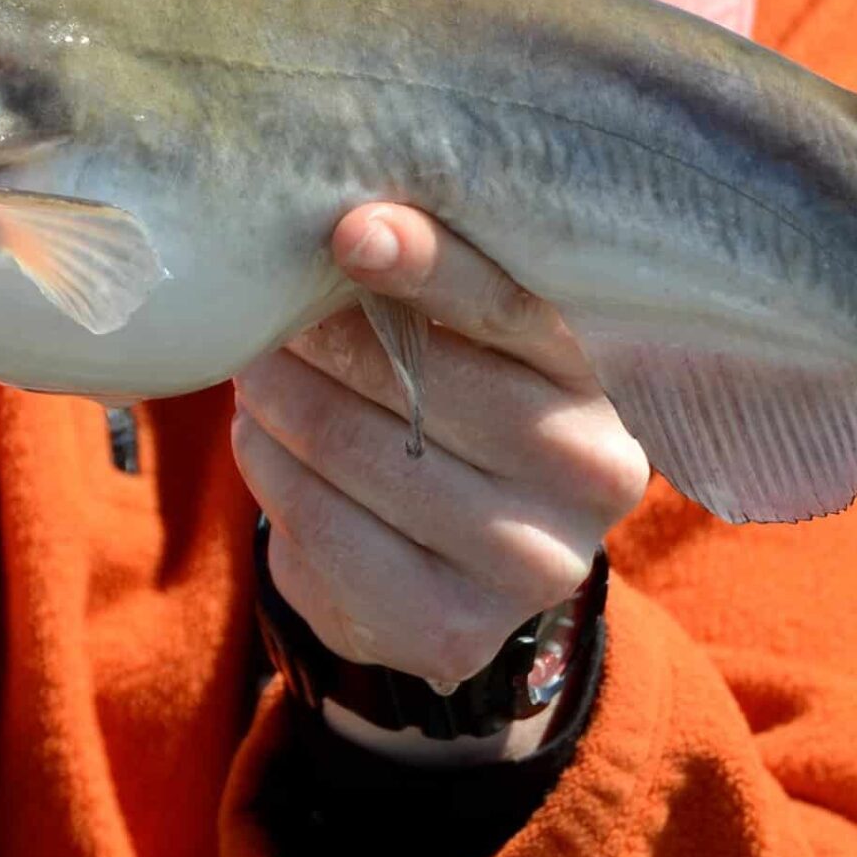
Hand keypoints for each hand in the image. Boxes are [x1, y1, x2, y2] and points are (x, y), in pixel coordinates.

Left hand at [231, 204, 650, 761]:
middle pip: (420, 386)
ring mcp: (530, 566)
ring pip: (357, 452)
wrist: (451, 578)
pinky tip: (262, 441)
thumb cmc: (452, 421)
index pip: (510, 313)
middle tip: (269, 313)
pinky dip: (272, 469)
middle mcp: (590, 478)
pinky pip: (322, 530)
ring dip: (280, 400)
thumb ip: (434, 297)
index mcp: (599, 387)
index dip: (431, 267)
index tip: (351, 228)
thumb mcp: (471, 354)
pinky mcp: (454, 632)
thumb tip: (344, 224)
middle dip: (321, 339)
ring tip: (258, 373)